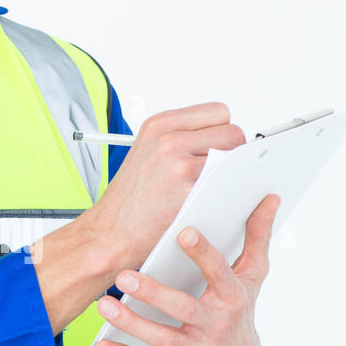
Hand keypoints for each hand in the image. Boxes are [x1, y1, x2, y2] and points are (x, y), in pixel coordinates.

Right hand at [88, 103, 246, 272]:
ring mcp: (180, 166)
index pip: (218, 112)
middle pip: (232, 133)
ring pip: (235, 160)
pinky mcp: (190, 192)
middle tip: (212, 172)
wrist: (110, 233)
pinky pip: (229, 186)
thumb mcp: (147, 152)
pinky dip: (225, 194)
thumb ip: (183, 138)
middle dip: (229, 153)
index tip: (215, 147)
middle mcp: (169, 141)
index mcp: (160, 125)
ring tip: (208, 188)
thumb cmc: (129, 200)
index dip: (221, 131)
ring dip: (229, 174)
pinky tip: (208, 202)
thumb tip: (222, 137)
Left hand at [91, 194, 280, 345]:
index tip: (184, 233)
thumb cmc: (238, 313)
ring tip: (106, 304)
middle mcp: (216, 325)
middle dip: (153, 293)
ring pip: (163, 338)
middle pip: (184, 309)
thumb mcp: (251, 277)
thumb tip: (269, 199)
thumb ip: (256, 237)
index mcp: (232, 297)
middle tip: (125, 276)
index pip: (219, 273)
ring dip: (131, 323)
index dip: (203, 253)